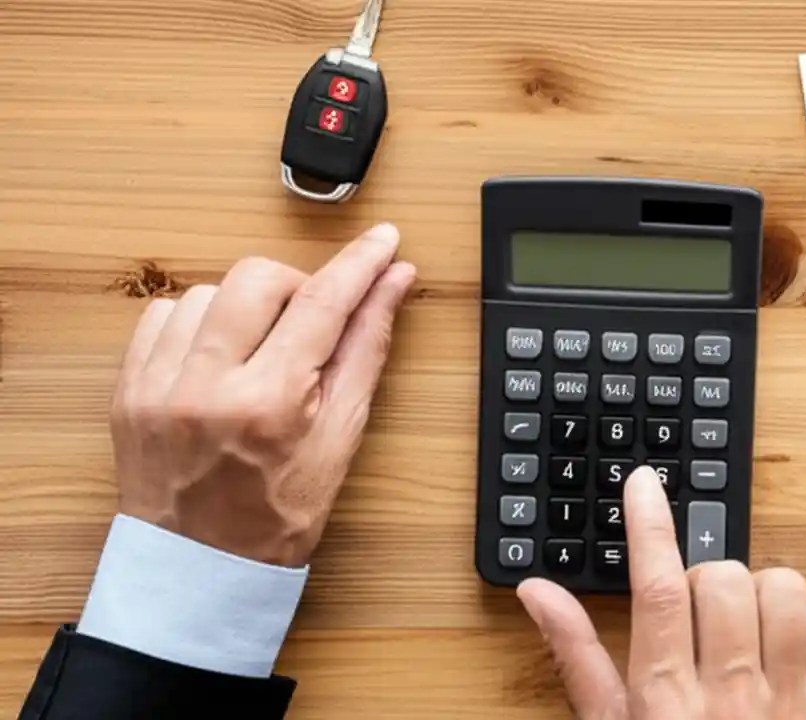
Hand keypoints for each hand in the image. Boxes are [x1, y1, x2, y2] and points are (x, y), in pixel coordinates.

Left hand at [109, 223, 414, 566]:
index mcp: (269, 405)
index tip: (383, 240)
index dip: (360, 264)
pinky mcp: (127, 388)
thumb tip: (392, 284)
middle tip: (311, 324)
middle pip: (259, 277)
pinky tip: (217, 358)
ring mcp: (157, 386)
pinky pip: (161, 315)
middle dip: (297, 286)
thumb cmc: (278, 515)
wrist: (201, 567)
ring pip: (208, 291)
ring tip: (260, 355)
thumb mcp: (341, 438)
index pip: (323, 304)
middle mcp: (205, 387)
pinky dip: (197, 323)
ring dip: (244, 309)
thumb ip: (366, 351)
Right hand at [517, 467, 805, 718]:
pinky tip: (779, 645)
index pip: (658, 586)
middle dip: (704, 577)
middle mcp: (730, 691)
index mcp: (666, 698)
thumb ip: (578, 658)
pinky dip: (805, 619)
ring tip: (739, 623)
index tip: (642, 484)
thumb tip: (540, 594)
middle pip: (723, 578)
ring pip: (783, 588)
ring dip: (758, 591)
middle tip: (693, 610)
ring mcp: (788, 699)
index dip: (648, 523)